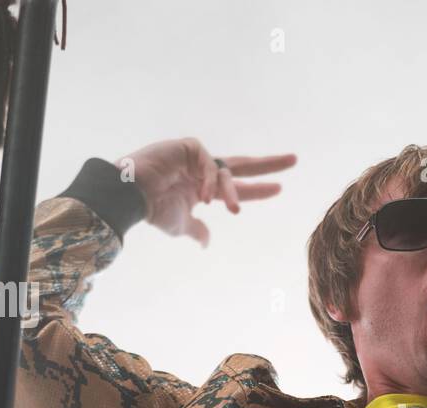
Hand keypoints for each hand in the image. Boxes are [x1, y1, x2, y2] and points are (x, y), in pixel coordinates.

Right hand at [114, 138, 296, 247]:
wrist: (132, 197)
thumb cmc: (152, 210)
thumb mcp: (181, 225)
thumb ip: (197, 230)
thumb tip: (206, 243)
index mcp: (203, 188)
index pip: (237, 187)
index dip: (258, 190)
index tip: (279, 189)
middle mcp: (202, 170)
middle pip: (243, 166)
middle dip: (269, 164)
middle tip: (294, 160)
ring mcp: (195, 157)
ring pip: (227, 173)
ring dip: (234, 192)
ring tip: (232, 209)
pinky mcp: (188, 146)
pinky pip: (210, 163)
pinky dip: (211, 180)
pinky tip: (205, 195)